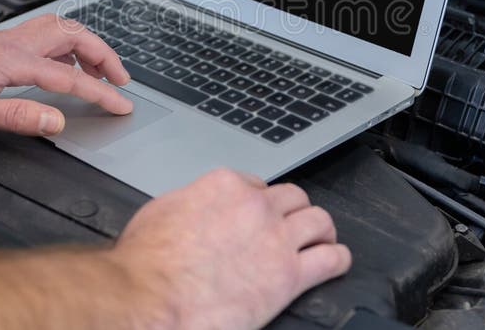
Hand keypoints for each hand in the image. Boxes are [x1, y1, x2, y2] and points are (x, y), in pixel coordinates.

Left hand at [0, 14, 131, 136]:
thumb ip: (17, 116)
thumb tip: (56, 121)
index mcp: (12, 62)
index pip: (69, 78)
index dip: (100, 93)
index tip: (120, 105)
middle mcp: (12, 44)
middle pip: (73, 36)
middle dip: (104, 55)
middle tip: (121, 79)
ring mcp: (5, 40)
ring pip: (59, 29)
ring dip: (86, 46)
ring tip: (98, 71)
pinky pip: (43, 35)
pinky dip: (65, 46)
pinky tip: (61, 67)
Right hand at [114, 168, 351, 328]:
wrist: (150, 299)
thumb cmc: (146, 263)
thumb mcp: (162, 211)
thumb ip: (191, 202)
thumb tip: (197, 207)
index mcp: (226, 186)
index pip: (257, 184)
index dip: (260, 201)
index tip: (259, 214)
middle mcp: (256, 206)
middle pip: (294, 197)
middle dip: (294, 211)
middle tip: (292, 226)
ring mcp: (277, 239)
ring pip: (319, 220)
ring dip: (321, 230)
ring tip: (320, 240)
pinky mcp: (290, 276)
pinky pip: (331, 259)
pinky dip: (338, 259)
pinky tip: (336, 262)